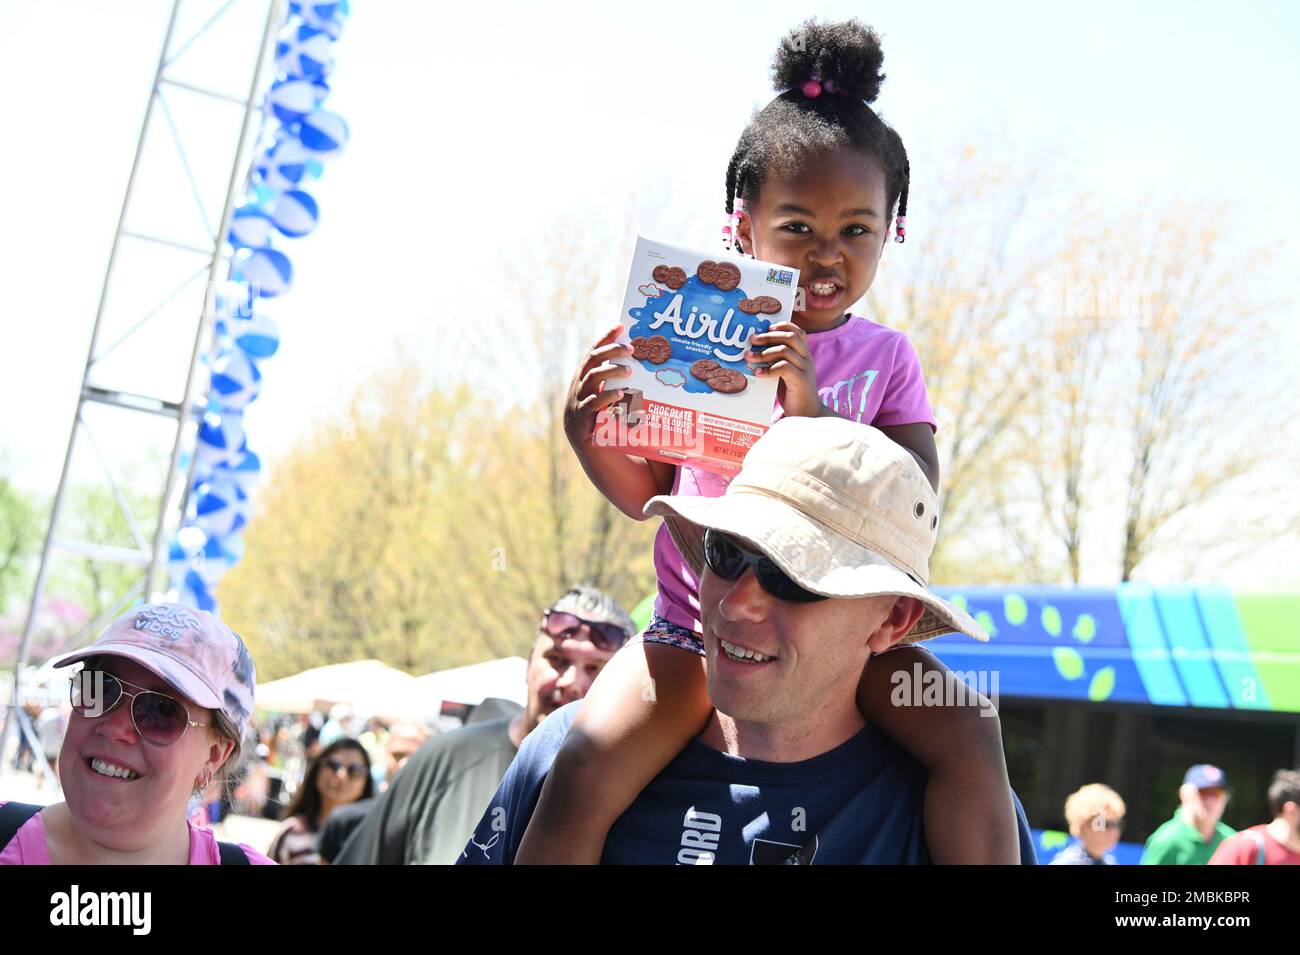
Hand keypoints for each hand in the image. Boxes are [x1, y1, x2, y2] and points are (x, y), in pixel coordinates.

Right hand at [564, 325, 632, 445]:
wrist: (578, 431)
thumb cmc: (595, 404)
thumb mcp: (600, 386)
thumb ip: (612, 374)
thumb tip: (639, 363)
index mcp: (586, 370)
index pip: (596, 349)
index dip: (607, 337)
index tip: (620, 326)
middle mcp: (581, 379)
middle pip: (594, 359)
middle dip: (611, 351)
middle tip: (631, 349)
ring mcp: (580, 394)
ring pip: (593, 377)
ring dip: (611, 371)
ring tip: (629, 371)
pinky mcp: (583, 411)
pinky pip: (594, 402)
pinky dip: (607, 397)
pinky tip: (620, 394)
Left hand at [745, 321, 822, 417]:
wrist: (807, 414)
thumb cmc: (792, 392)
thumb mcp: (785, 373)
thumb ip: (776, 361)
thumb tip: (752, 351)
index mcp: (803, 354)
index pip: (798, 331)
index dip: (783, 326)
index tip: (766, 328)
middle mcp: (806, 358)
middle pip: (790, 337)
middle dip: (768, 337)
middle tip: (752, 340)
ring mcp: (805, 369)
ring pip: (785, 351)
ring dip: (763, 353)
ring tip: (749, 357)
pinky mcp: (801, 381)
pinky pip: (784, 368)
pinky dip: (768, 369)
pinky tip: (758, 373)